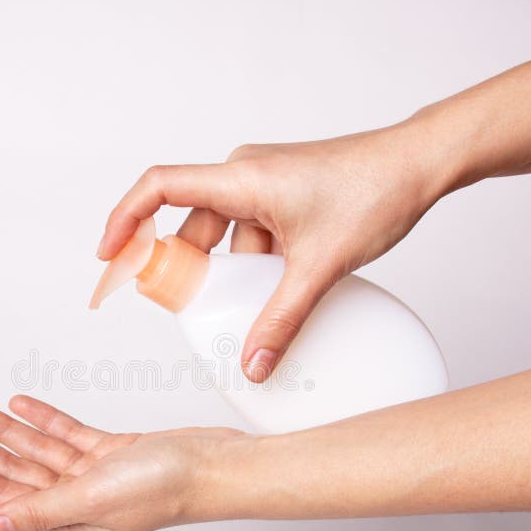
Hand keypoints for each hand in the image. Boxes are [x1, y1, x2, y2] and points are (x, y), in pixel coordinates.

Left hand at [0, 396, 243, 530]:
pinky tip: (22, 405)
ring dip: (5, 429)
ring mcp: (94, 475)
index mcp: (66, 519)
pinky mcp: (112, 452)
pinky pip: (68, 434)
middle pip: (13, 469)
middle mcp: (75, 499)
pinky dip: (44, 420)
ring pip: (37, 449)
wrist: (214, 464)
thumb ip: (39, 511)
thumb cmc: (164, 487)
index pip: (2, 494)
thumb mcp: (91, 499)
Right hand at [98, 120, 449, 381]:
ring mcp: (265, 186)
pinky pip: (251, 233)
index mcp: (240, 179)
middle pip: (190, 224)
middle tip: (187, 311)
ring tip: (244, 310)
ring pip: (224, 234)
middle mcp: (244, 176)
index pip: (159, 188)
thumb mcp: (319, 266)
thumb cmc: (374, 191)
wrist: (420, 163)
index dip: (125, 220)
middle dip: (185, 269)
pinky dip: (254, 264)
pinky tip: (276, 292)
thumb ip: (282, 320)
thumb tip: (253, 367)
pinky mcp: (283, 196)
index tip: (109, 257)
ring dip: (229, 272)